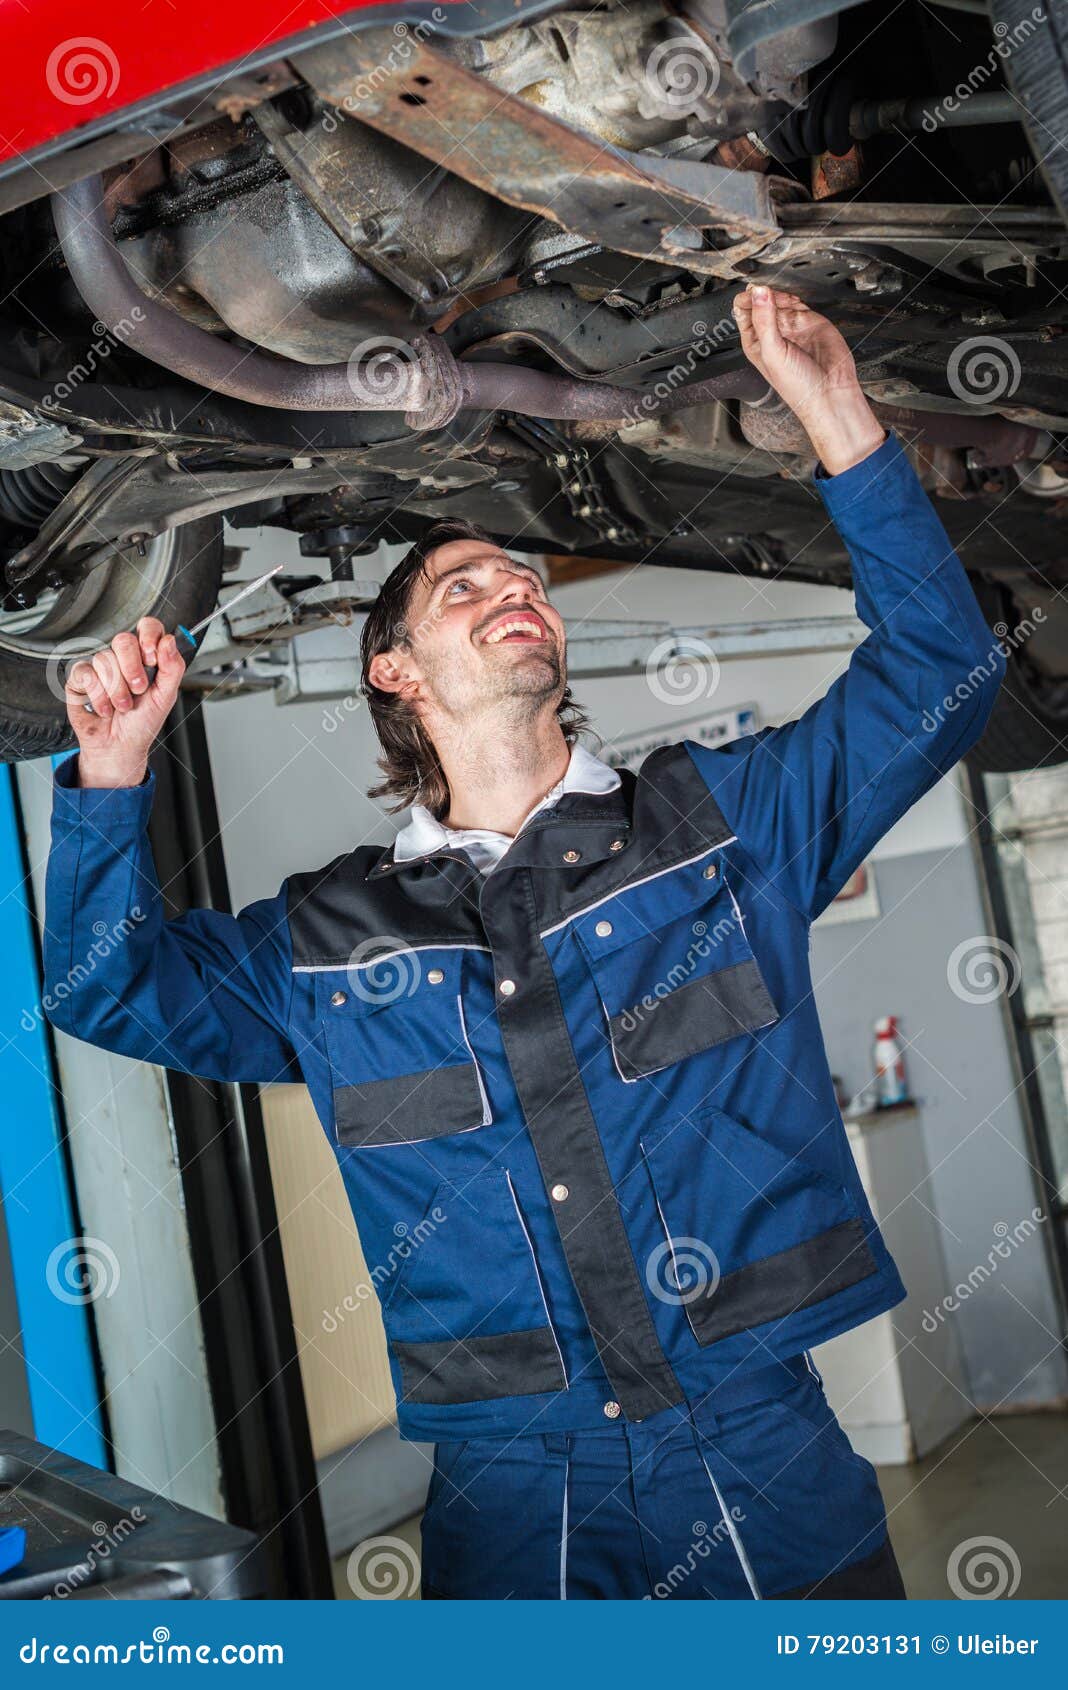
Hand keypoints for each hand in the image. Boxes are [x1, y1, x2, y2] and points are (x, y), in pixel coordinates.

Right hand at [65, 617, 185, 788]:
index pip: (147, 627)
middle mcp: (123, 659)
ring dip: (117, 691)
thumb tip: (169, 641)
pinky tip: (104, 708)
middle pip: (123, 640)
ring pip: (105, 659)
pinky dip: (98, 695)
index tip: (152, 656)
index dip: (148, 636)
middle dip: (132, 668)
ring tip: (122, 707)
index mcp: (146, 658)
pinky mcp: (80, 678)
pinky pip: (86, 673)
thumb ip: (172, 668)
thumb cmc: (142, 723)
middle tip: (138, 689)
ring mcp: (100, 666)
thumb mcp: (165, 697)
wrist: (119, 747)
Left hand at [732, 285, 885, 474]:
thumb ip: (764, 320)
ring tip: (788, 303)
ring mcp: (790, 326)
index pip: (743, 310)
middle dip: (766, 294)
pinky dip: (796, 296)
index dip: (748, 299)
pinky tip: (797, 303)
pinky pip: (799, 301)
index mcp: (755, 342)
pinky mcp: (809, 321)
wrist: (829, 392)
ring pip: (779, 298)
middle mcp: (771, 333)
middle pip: (761, 300)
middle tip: (775, 298)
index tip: (757, 294)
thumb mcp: (773, 353)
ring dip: (781, 294)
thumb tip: (758, 292)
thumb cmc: (798, 387)